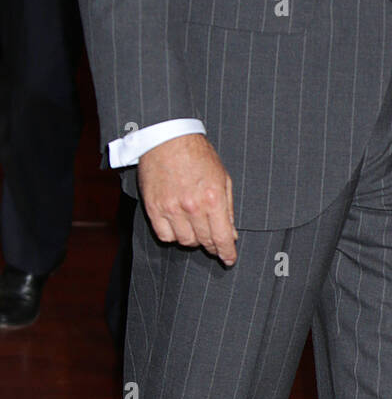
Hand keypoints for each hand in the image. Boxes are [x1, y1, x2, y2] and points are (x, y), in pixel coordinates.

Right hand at [137, 133, 237, 265]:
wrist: (168, 139)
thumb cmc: (198, 155)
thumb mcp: (222, 177)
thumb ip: (228, 208)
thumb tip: (231, 233)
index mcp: (213, 198)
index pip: (222, 237)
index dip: (227, 253)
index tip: (229, 259)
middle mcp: (192, 207)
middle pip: (204, 242)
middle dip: (212, 245)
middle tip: (214, 241)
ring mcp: (171, 209)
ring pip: (185, 241)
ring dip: (193, 238)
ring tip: (195, 226)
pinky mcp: (154, 209)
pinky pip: (165, 236)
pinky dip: (173, 235)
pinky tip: (178, 224)